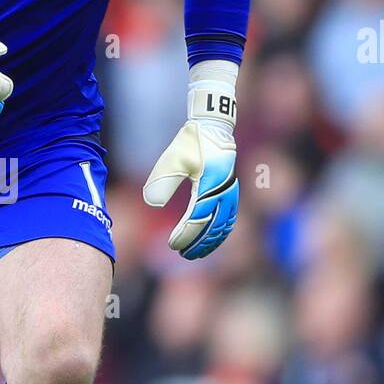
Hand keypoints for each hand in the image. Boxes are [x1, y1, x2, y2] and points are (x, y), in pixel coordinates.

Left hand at [142, 118, 237, 258]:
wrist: (214, 129)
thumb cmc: (190, 143)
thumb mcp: (172, 159)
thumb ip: (162, 181)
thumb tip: (152, 203)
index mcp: (209, 184)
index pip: (197, 218)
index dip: (185, 235)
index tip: (172, 244)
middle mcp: (223, 191)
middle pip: (211, 226)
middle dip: (197, 243)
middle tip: (183, 254)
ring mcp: (230, 192)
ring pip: (223, 226)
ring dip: (210, 242)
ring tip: (195, 252)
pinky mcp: (232, 192)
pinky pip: (229, 219)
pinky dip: (220, 233)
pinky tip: (211, 240)